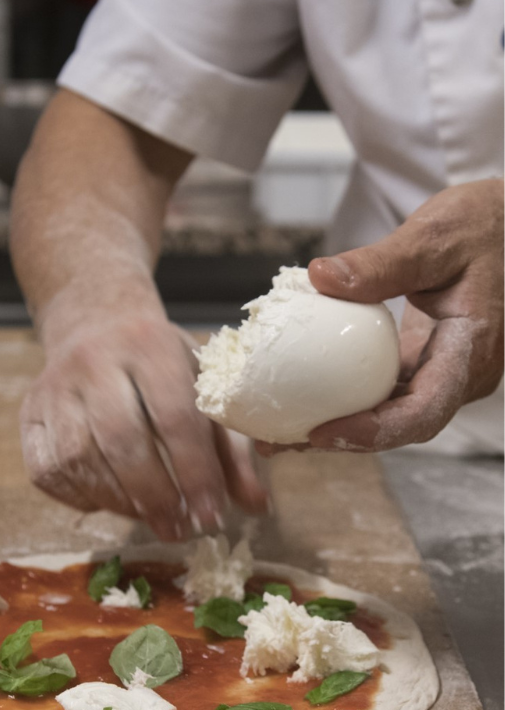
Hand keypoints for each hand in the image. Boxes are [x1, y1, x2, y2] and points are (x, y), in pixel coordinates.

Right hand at [20, 309, 268, 540]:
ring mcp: (53, 388)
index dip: (195, 474)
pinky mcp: (28, 414)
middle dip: (154, 496)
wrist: (95, 326)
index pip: (175, 416)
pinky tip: (108, 501)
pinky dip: (80, 497)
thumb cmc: (160, 366)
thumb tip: (257, 506)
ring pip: (78, 459)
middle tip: (179, 530)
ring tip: (149, 518)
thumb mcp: (203, 388)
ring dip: (118, 501)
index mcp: (149, 345)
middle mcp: (93, 361)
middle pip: (121, 440)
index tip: (211, 517)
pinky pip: (47, 470)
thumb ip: (231, 448)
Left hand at [259, 179, 503, 455]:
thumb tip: (320, 277)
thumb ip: (384, 261)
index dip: (372, 432)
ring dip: (330, 427)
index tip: (320, 433)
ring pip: (384, 415)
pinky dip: (338, 400)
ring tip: (271, 434)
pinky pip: (377, 392)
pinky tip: (291, 401)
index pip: (424, 411)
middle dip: (338, 440)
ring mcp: (439, 373)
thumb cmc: (481, 224)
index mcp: (473, 351)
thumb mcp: (437, 234)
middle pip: (397, 426)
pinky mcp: (418, 365)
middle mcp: (459, 375)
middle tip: (276, 442)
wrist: (503, 224)